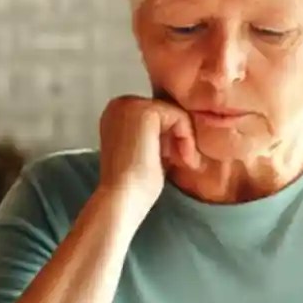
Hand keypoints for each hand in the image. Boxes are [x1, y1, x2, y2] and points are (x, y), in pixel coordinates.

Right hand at [97, 95, 198, 212]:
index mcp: (116, 115)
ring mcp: (130, 105)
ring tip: (182, 162)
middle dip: (178, 136)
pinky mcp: (144, 111)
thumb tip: (178, 130)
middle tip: (180, 162)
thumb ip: (156, 135)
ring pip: (175, 113)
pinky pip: (179, 116)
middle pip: (166, 111)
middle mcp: (120, 104)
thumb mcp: (147, 152)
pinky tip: (182, 159)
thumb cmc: (134, 185)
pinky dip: (186, 138)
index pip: (157, 116)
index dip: (171, 137)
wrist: (123, 198)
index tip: (174, 160)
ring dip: (184, 139)